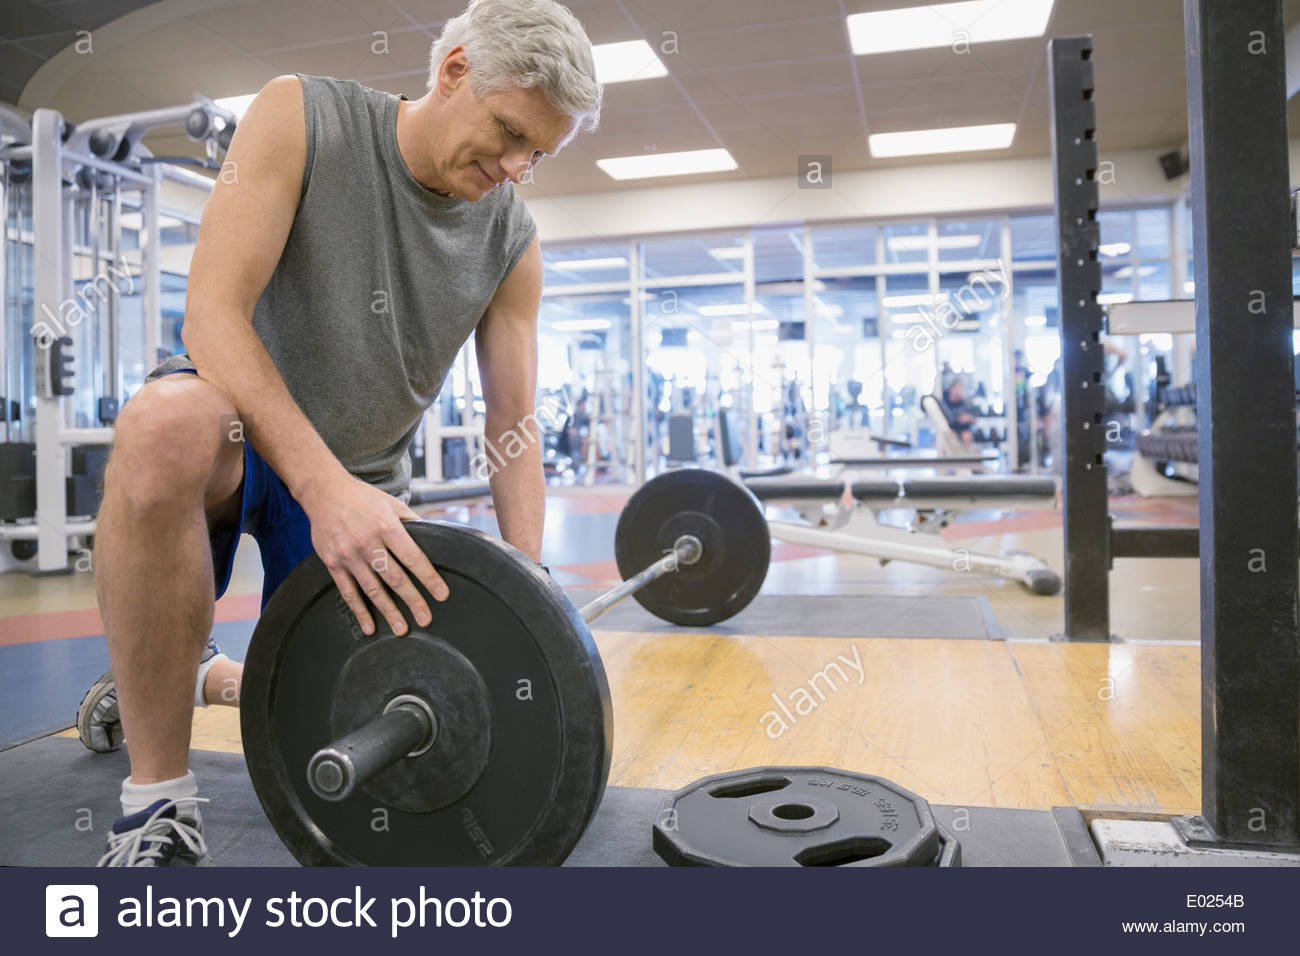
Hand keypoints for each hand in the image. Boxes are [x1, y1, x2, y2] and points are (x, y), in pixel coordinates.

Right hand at [299, 473, 448, 635]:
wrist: (324, 491)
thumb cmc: (361, 497)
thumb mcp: (391, 503)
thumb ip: (411, 521)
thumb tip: (433, 534)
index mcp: (386, 527)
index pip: (413, 557)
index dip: (429, 578)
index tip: (441, 594)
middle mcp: (368, 543)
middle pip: (395, 578)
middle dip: (413, 600)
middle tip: (425, 619)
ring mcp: (349, 555)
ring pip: (372, 589)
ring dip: (388, 611)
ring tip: (401, 628)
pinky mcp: (333, 563)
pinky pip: (348, 592)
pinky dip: (359, 611)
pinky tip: (369, 626)